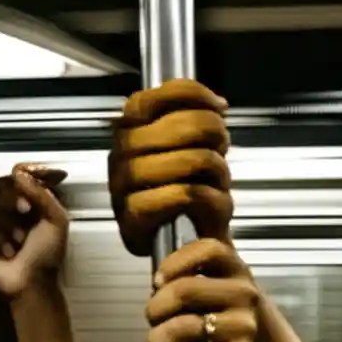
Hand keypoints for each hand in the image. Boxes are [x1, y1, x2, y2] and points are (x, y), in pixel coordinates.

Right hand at [0, 166, 69, 298]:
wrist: (30, 282)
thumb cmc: (48, 253)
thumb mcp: (56, 221)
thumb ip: (43, 195)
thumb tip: (19, 173)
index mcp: (32, 200)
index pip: (18, 177)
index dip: (21, 183)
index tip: (27, 201)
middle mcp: (11, 206)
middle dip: (13, 206)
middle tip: (25, 220)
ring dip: (6, 228)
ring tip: (17, 245)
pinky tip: (5, 253)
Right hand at [109, 79, 232, 254]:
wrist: (183, 247)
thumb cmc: (187, 194)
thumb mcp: (192, 146)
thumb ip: (193, 117)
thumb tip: (217, 104)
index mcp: (128, 130)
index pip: (151, 97)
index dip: (191, 94)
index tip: (219, 106)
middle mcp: (120, 154)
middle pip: (180, 126)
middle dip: (214, 133)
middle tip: (221, 147)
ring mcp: (122, 187)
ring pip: (186, 160)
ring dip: (215, 169)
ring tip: (216, 177)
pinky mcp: (132, 219)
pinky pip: (180, 195)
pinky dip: (207, 198)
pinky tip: (210, 200)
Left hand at [147, 238, 259, 341]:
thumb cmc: (200, 334)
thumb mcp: (197, 298)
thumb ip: (184, 277)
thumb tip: (158, 279)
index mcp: (236, 273)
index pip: (209, 249)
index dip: (175, 262)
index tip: (157, 282)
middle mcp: (247, 296)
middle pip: (186, 289)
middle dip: (155, 308)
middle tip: (151, 320)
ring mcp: (245, 328)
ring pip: (182, 326)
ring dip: (155, 340)